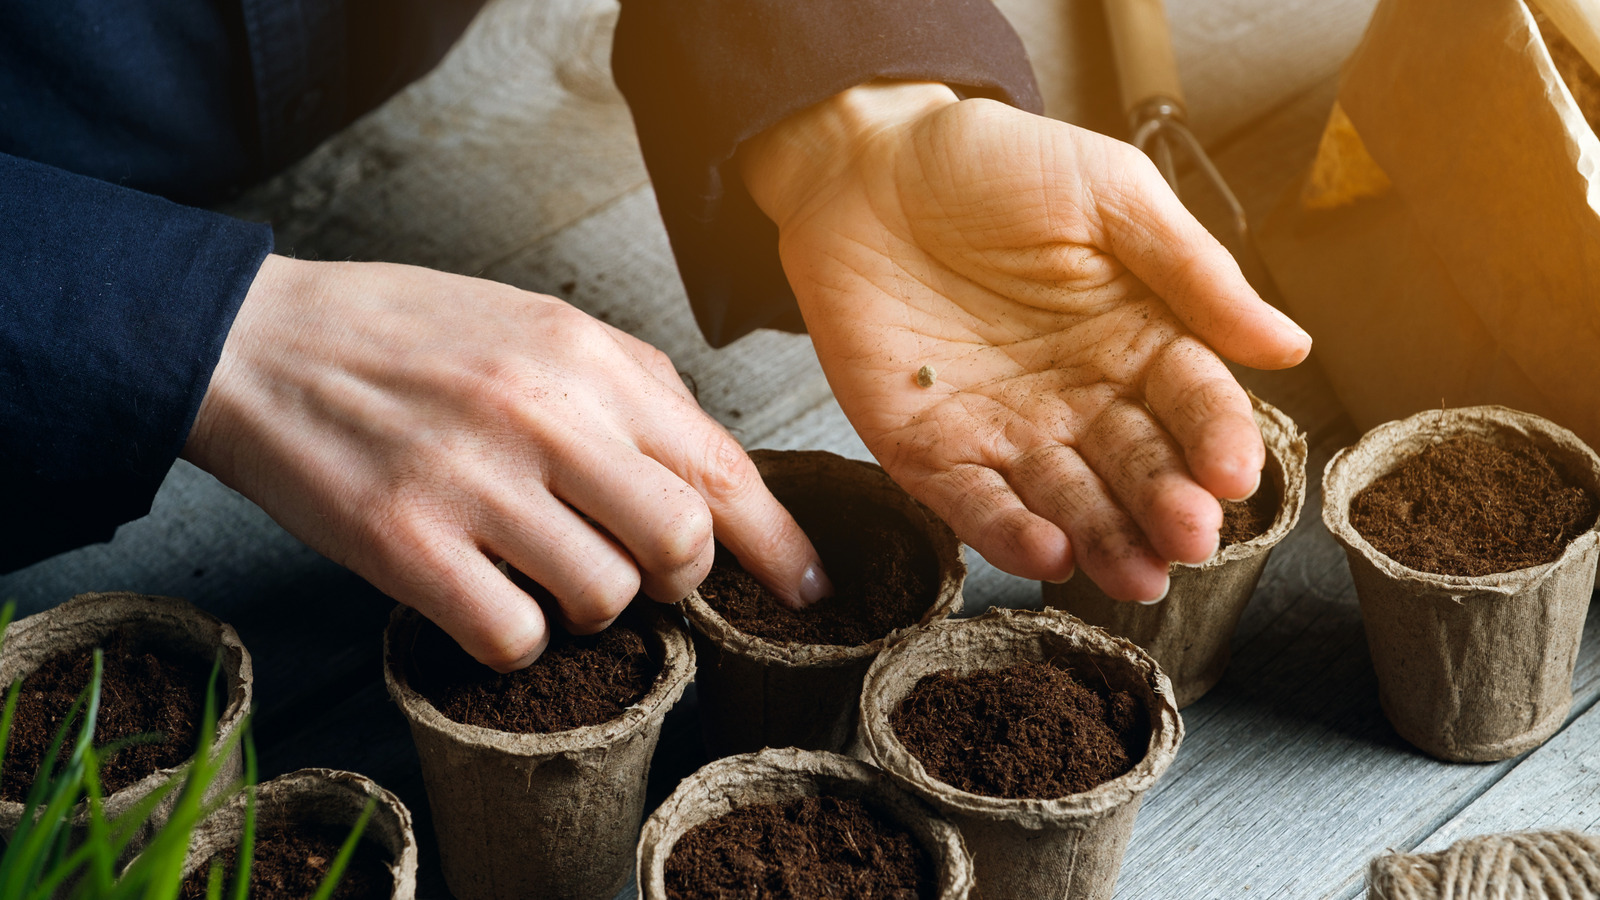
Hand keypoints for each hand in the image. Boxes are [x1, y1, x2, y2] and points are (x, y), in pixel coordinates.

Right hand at [183, 256, 828, 669]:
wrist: (261, 344)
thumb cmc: (408, 338)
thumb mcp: (536, 324)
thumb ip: (634, 393)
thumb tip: (720, 477)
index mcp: (586, 357)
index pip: (721, 466)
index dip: (777, 541)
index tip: (806, 586)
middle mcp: (545, 417)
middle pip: (682, 544)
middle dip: (677, 575)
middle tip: (637, 566)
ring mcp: (477, 484)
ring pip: (604, 598)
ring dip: (588, 603)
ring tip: (538, 563)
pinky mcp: (409, 547)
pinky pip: (515, 637)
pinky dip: (515, 637)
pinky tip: (485, 593)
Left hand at [741, 82, 1310, 601]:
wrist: (869, 164)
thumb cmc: (994, 165)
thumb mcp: (1110, 195)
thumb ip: (1193, 271)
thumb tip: (1290, 346)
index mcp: (1138, 339)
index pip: (1193, 402)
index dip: (1217, 438)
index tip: (1235, 472)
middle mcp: (1081, 398)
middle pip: (1137, 467)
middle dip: (1166, 507)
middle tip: (1189, 538)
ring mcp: (1006, 428)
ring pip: (1067, 501)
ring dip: (1102, 541)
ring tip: (1134, 573)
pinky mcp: (931, 447)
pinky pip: (973, 500)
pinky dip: (1006, 531)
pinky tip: (1047, 553)